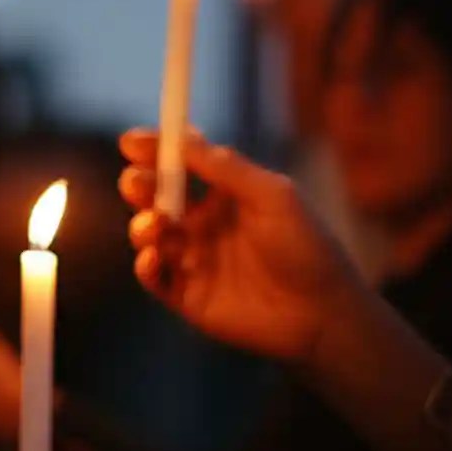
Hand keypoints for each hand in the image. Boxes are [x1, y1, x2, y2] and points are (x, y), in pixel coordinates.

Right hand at [118, 129, 366, 363]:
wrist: (322, 314)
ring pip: (150, 235)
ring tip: (155, 224)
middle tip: (134, 183)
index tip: (130, 142)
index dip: (154, 151)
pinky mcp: (188, 296)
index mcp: (225, 195)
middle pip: (157, 197)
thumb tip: (181, 136)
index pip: (181, 165)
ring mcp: (194, 260)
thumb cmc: (306, 247)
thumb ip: (225, 168)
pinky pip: (154, 277)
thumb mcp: (272, 195)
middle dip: (140, 185)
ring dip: (142, 224)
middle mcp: (204, 224)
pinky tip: (152, 257)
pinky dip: (145, 265)